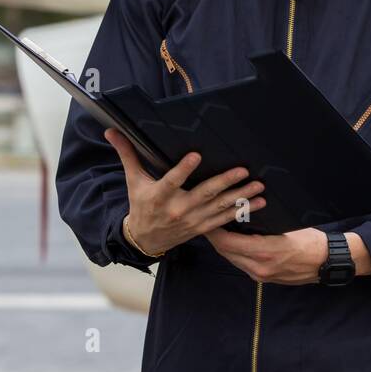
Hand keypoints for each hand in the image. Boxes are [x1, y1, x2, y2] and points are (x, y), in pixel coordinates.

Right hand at [104, 127, 265, 256]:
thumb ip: (127, 154)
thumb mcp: (133, 180)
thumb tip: (111, 131)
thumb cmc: (140, 205)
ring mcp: (193, 220)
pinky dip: (242, 211)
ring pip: (220, 206)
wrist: (145, 240)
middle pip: (204, 194)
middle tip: (243, 170)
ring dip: (241, 196)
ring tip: (258, 186)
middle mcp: (178, 209)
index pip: (172, 181)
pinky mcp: (202, 227)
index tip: (196, 155)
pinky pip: (225, 219)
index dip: (184, 169)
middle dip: (225, 181)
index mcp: (160, 196)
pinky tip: (258, 202)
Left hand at [202, 226, 329, 284]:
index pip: (228, 242)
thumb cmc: (311, 241)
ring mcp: (261, 275)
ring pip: (232, 259)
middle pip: (225, 252)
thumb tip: (243, 211)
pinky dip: (234, 252)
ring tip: (216, 229)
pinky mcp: (264, 278)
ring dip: (223, 245)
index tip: (207, 217)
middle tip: (206, 220)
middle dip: (214, 237)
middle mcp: (259, 267)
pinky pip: (241, 264)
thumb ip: (263, 224)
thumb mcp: (287, 227)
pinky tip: (232, 241)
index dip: (214, 230)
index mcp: (264, 252)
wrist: (327, 262)